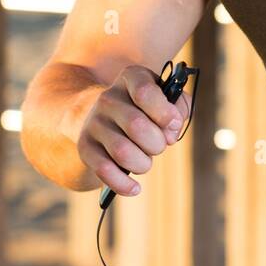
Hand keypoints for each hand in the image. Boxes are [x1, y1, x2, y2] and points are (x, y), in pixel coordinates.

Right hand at [75, 64, 191, 197]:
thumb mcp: (166, 98)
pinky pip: (104, 171)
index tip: (173, 125)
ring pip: (122, 152)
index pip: (145, 92)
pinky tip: (135, 188)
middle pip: (137, 126)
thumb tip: (171, 130)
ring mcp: (94, 123)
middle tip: (159, 146)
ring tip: (145, 161)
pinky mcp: (85, 147)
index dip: (165, 113)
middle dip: (157, 144)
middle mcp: (108, 98)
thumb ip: (180, 106)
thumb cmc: (146, 109)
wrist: (103, 115)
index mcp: (131, 78)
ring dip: (143, 164)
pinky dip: (123, 184)